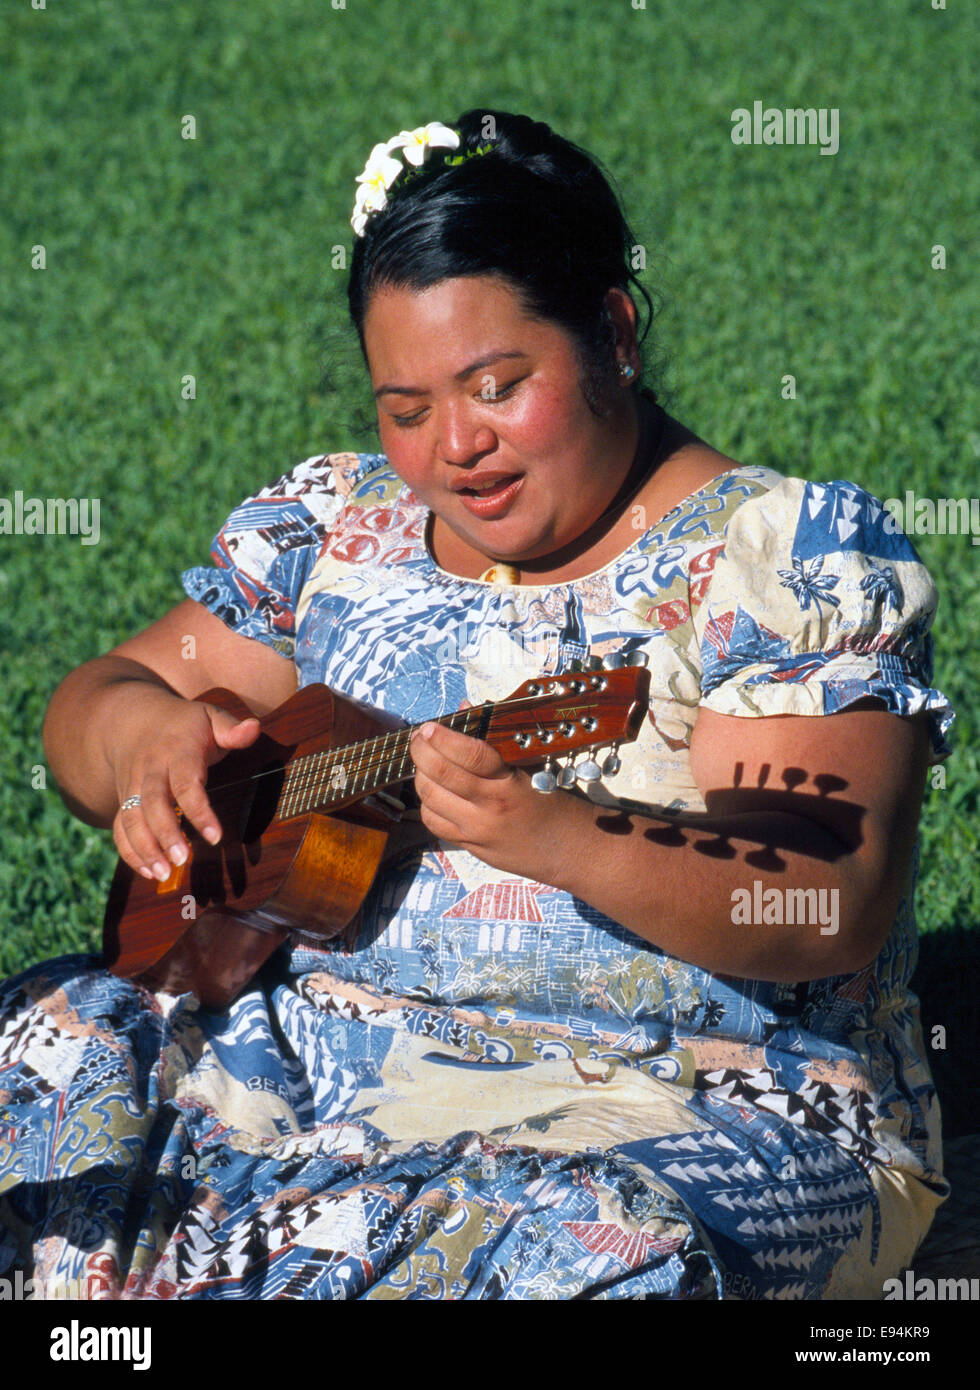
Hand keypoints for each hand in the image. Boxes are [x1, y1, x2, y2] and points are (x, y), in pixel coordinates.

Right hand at [110, 690, 260, 880]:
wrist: (133, 721)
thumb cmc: (184, 725)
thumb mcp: (210, 717)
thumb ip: (231, 728)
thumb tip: (254, 728)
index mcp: (176, 750)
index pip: (185, 783)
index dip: (198, 811)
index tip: (216, 837)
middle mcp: (150, 770)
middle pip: (152, 804)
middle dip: (166, 834)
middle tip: (183, 860)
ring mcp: (132, 787)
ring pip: (131, 819)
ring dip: (144, 849)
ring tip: (163, 874)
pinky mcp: (123, 801)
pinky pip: (120, 828)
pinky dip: (130, 852)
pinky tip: (149, 872)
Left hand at [409, 720, 591, 884]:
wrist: (569, 850)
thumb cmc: (553, 801)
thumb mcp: (533, 767)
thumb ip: (495, 739)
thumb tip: (464, 708)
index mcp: (509, 783)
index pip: (470, 755)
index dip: (444, 738)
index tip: (430, 727)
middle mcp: (490, 807)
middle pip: (441, 775)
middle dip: (422, 752)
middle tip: (419, 740)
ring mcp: (477, 830)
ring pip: (431, 798)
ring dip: (421, 776)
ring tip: (425, 763)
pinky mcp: (469, 846)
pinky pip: (434, 823)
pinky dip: (427, 804)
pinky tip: (434, 792)